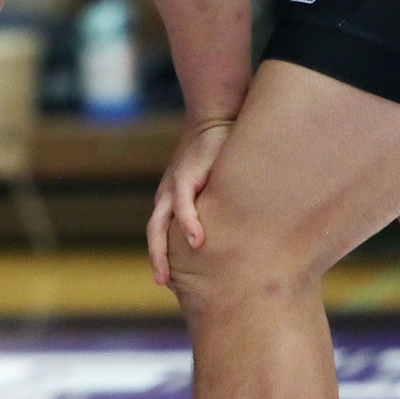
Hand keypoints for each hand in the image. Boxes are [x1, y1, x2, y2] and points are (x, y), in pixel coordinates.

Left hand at [147, 116, 233, 287]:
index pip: (163, 233)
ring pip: (160, 222)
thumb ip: (222, 206)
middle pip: (155, 232)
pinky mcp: (187, 173)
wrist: (216, 115)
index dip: (165, 256)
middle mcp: (169, 194)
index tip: (172, 282)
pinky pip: (183, 202)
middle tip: (162, 283)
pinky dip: (188, 222)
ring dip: (162, 250)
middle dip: (157, 259)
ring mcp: (174, 184)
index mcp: (174, 199)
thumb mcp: (218, 184)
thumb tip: (244, 233)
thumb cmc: (221, 152)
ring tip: (168, 276)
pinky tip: (196, 241)